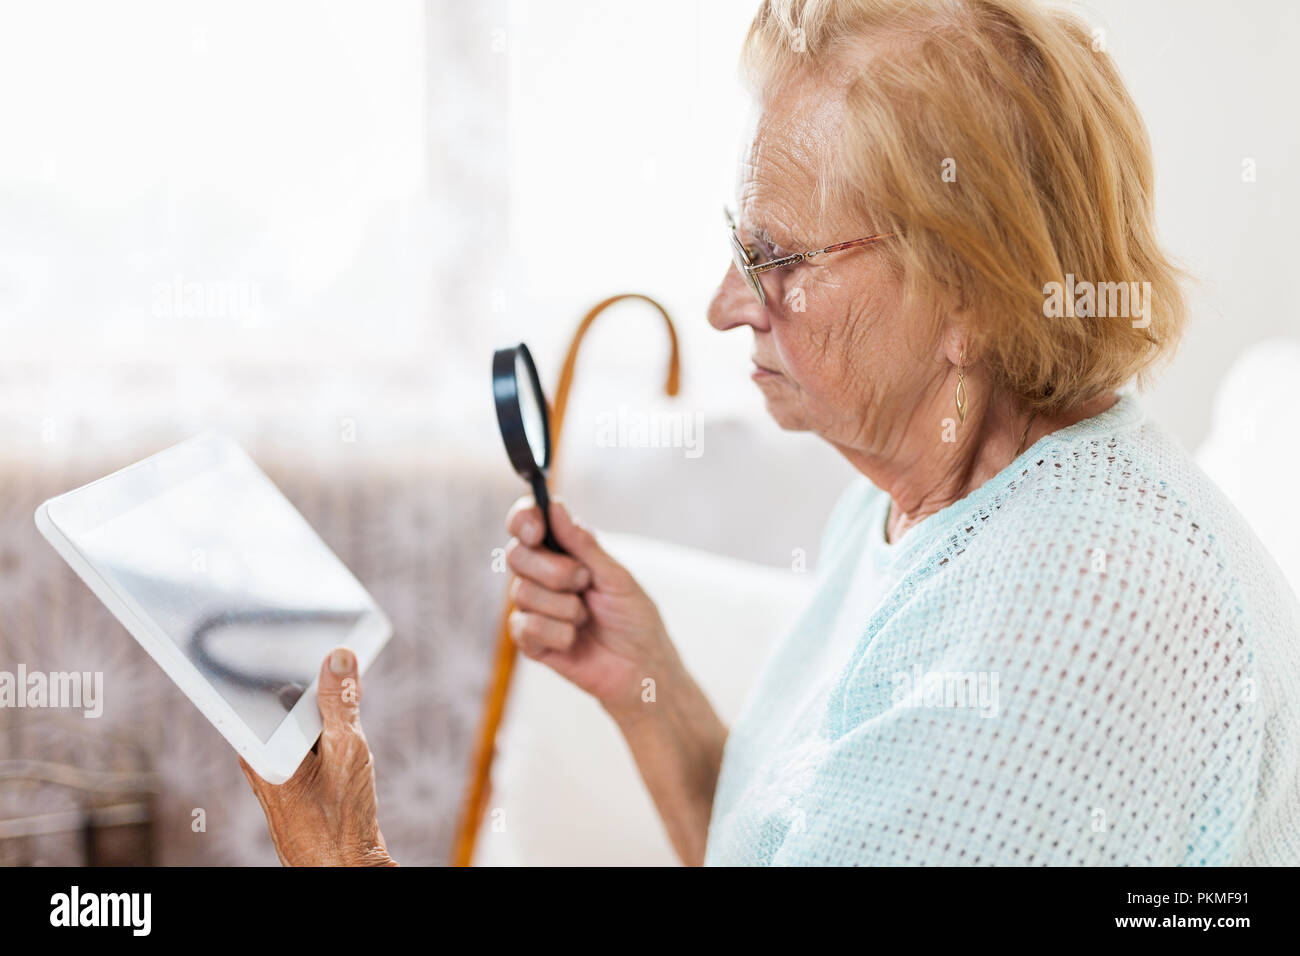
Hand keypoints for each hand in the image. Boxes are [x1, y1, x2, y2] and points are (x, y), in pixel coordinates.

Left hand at [239, 647, 397, 866]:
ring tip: (341, 693)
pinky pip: (306, 738)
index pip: (249, 690)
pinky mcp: (294, 778)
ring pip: (295, 720)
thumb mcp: (347, 749)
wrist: (345, 866)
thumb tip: (339, 655)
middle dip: (305, 681)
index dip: (262, 659)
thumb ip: (341, 701)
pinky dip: (325, 727)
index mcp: (257, 749)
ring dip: (319, 707)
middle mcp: (260, 758)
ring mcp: (277, 769)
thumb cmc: (339, 820)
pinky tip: (345, 730)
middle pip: (276, 701)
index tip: (279, 631)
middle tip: (332, 659)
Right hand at [504, 497, 681, 718]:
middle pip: (517, 555)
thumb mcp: (616, 576)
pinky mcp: (530, 641)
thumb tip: (555, 508)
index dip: (523, 520)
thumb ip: (584, 545)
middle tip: (584, 582)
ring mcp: (533, 607)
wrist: (640, 666)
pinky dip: (558, 633)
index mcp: (562, 552)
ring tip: (586, 617)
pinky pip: (526, 627)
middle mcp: (541, 575)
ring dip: (564, 607)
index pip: (526, 524)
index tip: (535, 530)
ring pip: (521, 592)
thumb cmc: (633, 617)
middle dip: (555, 570)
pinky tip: (574, 639)